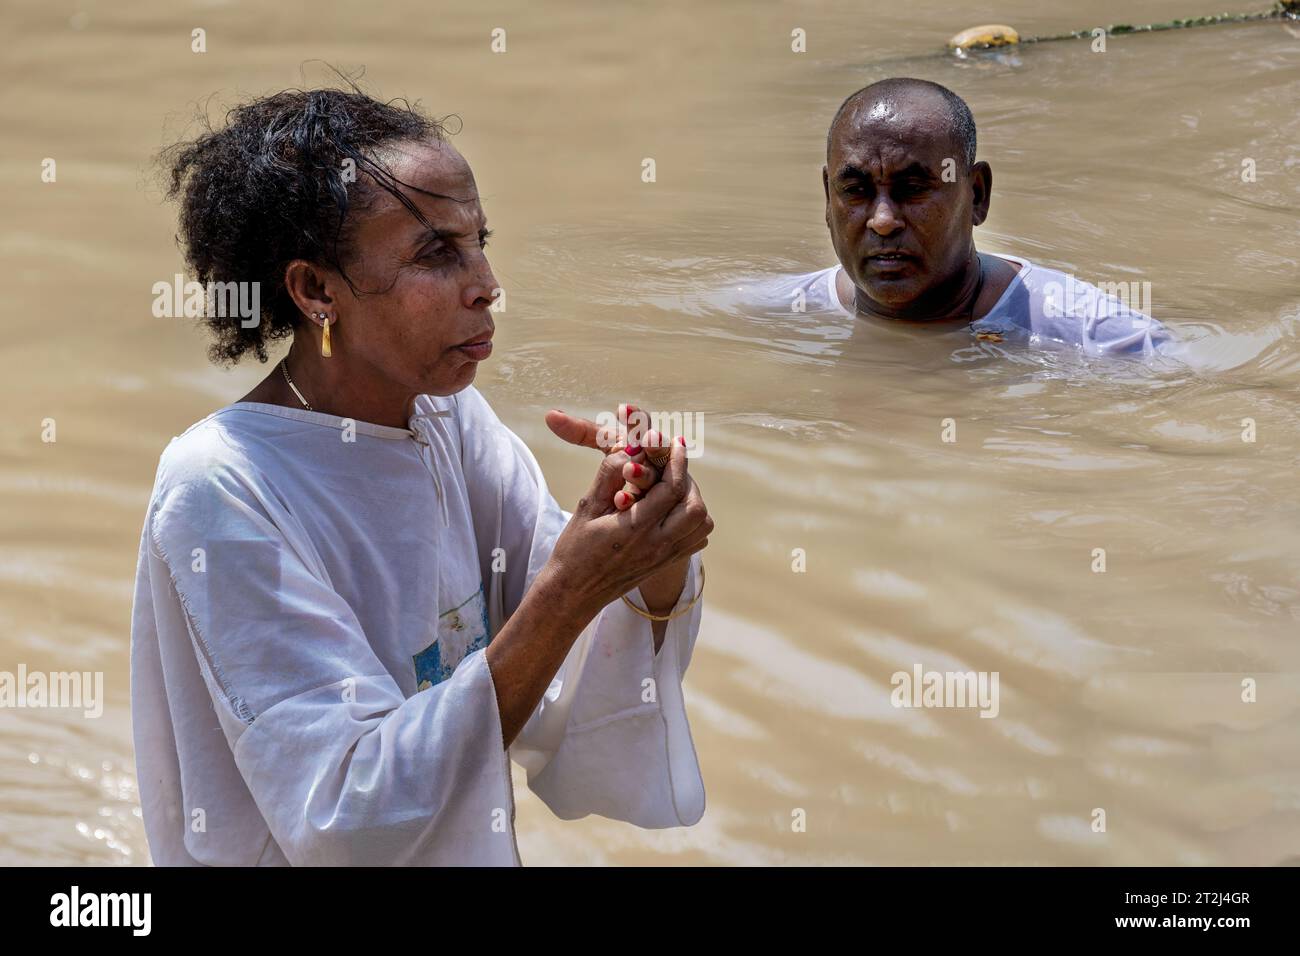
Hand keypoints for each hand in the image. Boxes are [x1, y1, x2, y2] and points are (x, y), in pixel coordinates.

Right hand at [540, 425, 711, 618]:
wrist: (574, 593)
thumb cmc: (575, 548)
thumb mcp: (587, 507)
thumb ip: (610, 475)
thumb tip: (631, 449)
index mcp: (635, 529)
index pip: (671, 489)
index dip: (677, 461)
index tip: (675, 444)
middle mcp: (657, 546)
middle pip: (695, 508)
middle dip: (687, 480)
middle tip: (671, 466)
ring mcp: (665, 558)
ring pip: (702, 524)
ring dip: (692, 499)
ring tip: (671, 487)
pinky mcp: (667, 564)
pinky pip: (696, 539)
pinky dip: (692, 519)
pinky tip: (671, 509)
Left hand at [545, 403, 673, 510]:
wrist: (646, 502)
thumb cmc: (625, 464)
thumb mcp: (606, 444)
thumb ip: (582, 432)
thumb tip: (550, 415)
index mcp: (641, 438)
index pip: (641, 422)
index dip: (634, 416)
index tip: (622, 409)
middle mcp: (659, 456)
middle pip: (657, 447)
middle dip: (653, 442)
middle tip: (647, 439)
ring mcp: (668, 479)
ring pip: (657, 476)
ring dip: (644, 474)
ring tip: (629, 470)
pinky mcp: (671, 503)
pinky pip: (658, 502)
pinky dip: (638, 500)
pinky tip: (620, 500)